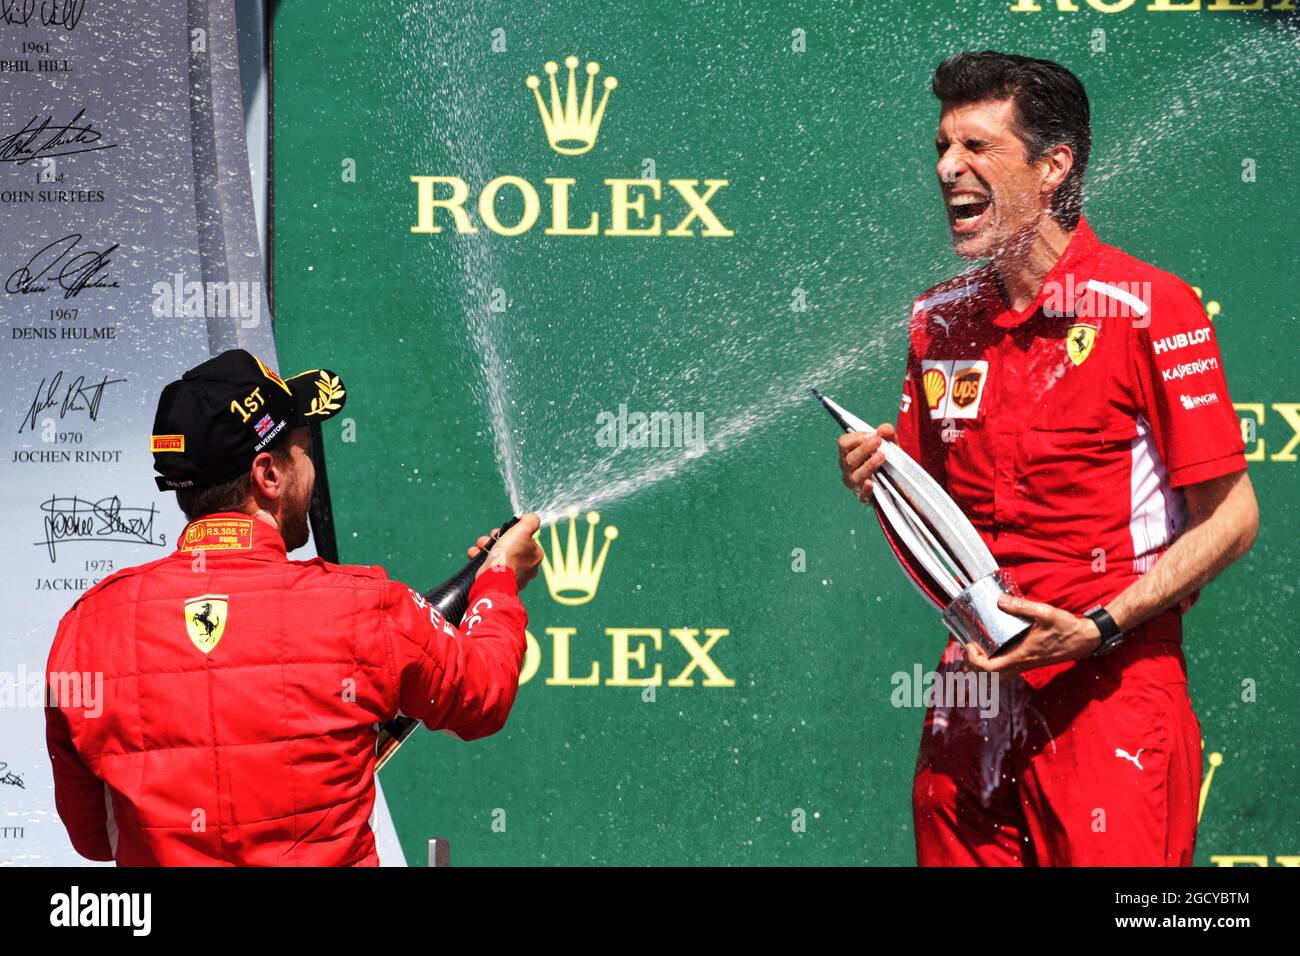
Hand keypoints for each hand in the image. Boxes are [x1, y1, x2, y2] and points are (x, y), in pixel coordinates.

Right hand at [470, 513, 543, 589]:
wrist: (493, 579)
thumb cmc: (509, 555)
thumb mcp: (523, 530)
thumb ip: (531, 520)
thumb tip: (530, 517)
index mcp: (535, 555)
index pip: (524, 538)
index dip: (511, 531)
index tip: (503, 530)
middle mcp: (526, 567)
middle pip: (509, 546)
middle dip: (495, 538)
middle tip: (489, 538)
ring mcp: (511, 575)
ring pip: (497, 554)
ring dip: (485, 546)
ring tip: (480, 545)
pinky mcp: (497, 581)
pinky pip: (488, 566)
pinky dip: (480, 558)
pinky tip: (474, 554)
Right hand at [838, 423, 896, 502]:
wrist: (897, 482)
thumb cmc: (887, 460)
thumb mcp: (889, 445)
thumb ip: (887, 434)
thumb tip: (885, 429)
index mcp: (848, 454)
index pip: (843, 443)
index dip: (856, 438)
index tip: (871, 435)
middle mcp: (847, 469)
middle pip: (849, 458)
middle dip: (864, 448)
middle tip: (878, 441)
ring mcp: (854, 484)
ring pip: (856, 475)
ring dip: (868, 465)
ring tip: (882, 456)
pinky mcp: (863, 497)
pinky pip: (862, 495)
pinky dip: (866, 489)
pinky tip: (871, 483)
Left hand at [962, 594, 1102, 676]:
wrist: (1084, 640)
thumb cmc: (1066, 628)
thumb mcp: (1045, 613)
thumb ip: (1022, 606)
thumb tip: (999, 600)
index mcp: (1020, 656)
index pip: (989, 669)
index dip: (974, 660)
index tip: (970, 644)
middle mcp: (1020, 664)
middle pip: (988, 678)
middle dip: (972, 667)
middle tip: (968, 647)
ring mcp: (1024, 665)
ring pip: (996, 678)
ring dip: (981, 670)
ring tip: (974, 651)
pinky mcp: (1028, 662)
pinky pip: (1005, 672)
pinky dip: (992, 668)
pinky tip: (990, 652)